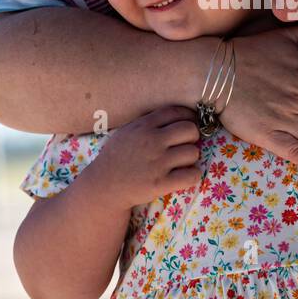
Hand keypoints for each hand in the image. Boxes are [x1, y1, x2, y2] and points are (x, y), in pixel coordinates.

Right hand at [87, 105, 202, 208]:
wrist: (104, 186)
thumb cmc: (116, 158)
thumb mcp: (127, 132)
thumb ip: (148, 122)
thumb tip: (175, 116)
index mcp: (143, 126)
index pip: (176, 112)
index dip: (188, 116)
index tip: (188, 124)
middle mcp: (152, 141)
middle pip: (190, 130)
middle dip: (192, 137)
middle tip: (185, 144)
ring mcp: (157, 163)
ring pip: (193, 152)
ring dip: (191, 158)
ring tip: (181, 162)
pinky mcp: (161, 183)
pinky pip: (192, 175)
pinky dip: (192, 176)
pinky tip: (183, 175)